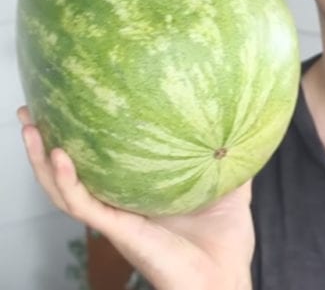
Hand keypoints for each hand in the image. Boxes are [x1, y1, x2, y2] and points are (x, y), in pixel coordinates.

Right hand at [18, 106, 253, 289]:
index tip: (72, 107)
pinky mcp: (118, 231)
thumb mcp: (230, 190)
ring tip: (28, 126)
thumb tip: (240, 125)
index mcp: (140, 197)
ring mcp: (116, 219)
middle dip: (45, 145)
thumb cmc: (227, 243)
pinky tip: (58, 156)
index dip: (83, 141)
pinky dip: (67, 181)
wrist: (225, 280)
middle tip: (29, 112)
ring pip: (64, 189)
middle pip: (71, 174)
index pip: (102, 167)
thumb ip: (230, 161)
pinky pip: (84, 205)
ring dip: (40, 160)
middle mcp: (121, 207)